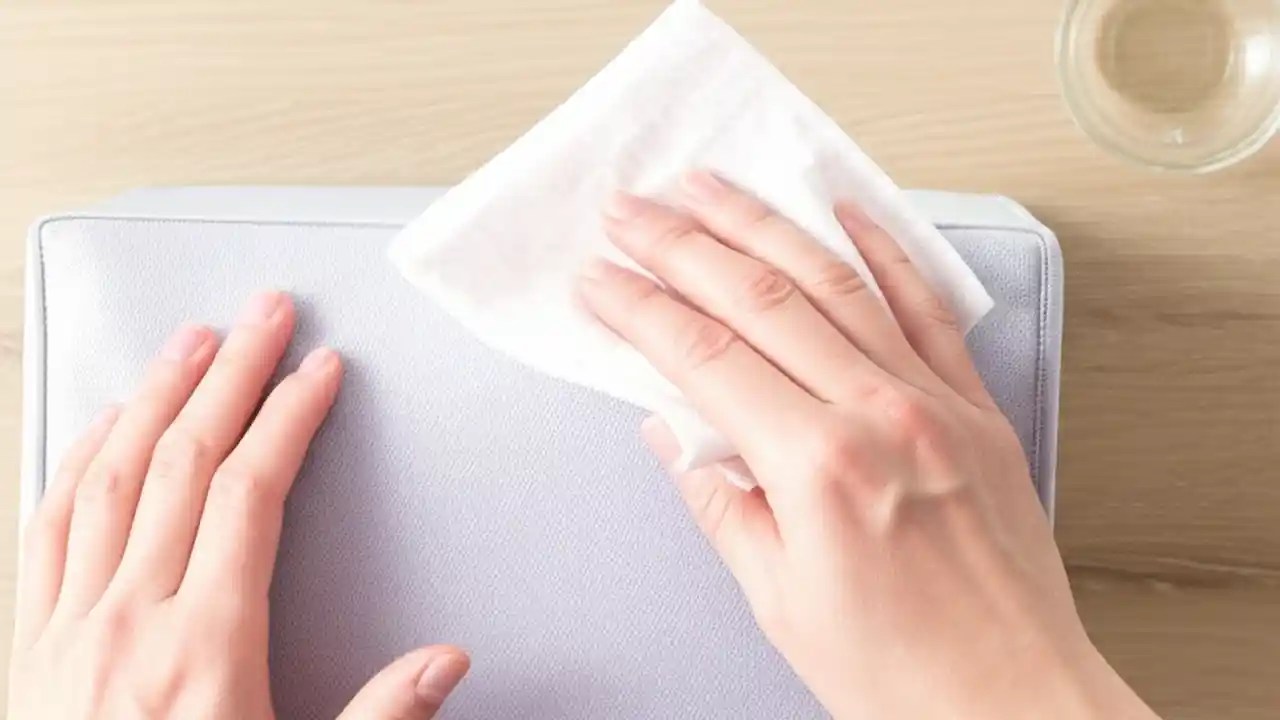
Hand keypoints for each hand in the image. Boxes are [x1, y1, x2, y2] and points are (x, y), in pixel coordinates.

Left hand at [8, 292, 468, 719]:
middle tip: (263, 316)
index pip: (250, 493)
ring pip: (107, 475)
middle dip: (232, 375)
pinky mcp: (26, 644)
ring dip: (154, 395)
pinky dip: (77, 458)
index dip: (289, 419)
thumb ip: (379, 718)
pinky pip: (46, 523)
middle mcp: (127, 621)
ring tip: (190, 342)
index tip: (317, 374)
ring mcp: (65, 627)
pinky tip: (101, 425)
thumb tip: (444, 661)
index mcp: (204, 648)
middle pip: (183, 460)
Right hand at [578, 174, 1158, 719]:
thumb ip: (719, 500)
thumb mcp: (778, 597)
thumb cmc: (902, 673)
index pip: (705, 356)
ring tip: (710, 185)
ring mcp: (935, 401)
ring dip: (762, 222)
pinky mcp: (976, 406)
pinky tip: (843, 211)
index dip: (640, 309)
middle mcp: (879, 415)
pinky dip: (882, 249)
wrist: (1015, 702)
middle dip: (682, 243)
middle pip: (759, 298)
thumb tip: (673, 432)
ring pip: (835, 280)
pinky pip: (925, 305)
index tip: (600, 281)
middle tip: (630, 209)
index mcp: (819, 468)